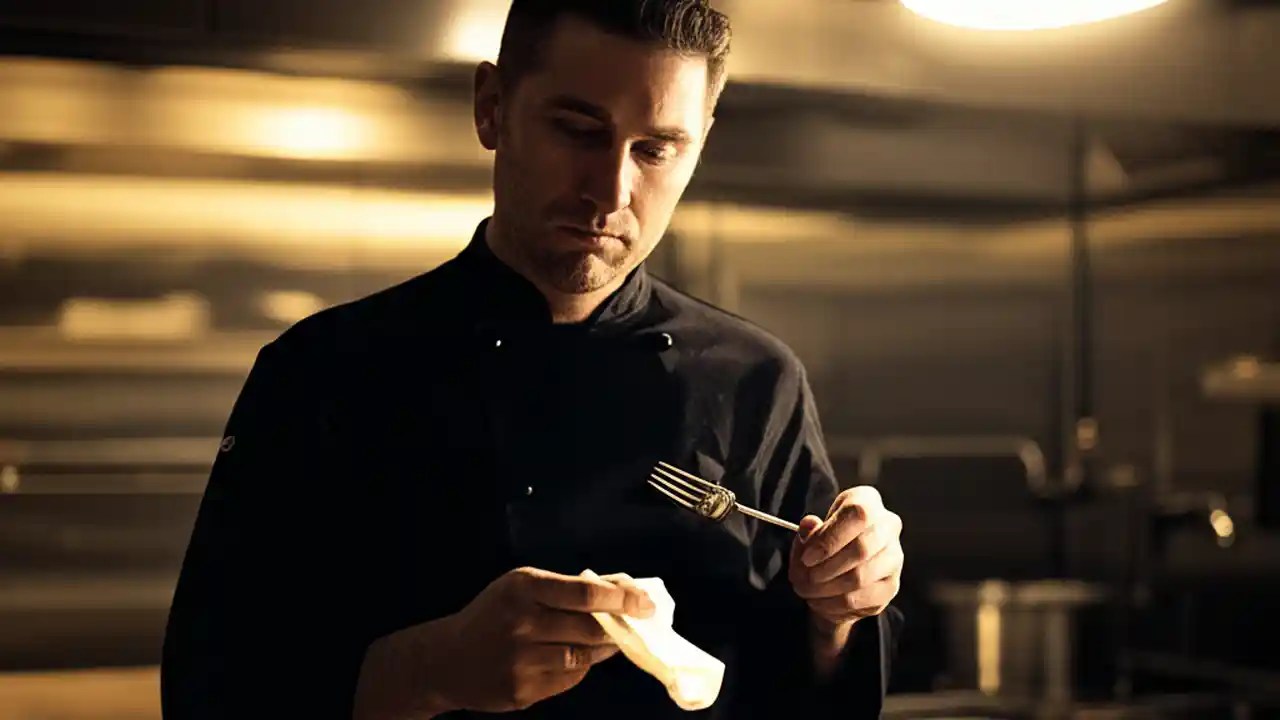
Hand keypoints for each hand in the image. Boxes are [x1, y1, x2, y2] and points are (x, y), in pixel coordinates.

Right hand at [419, 567, 654, 714]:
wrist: (445, 659)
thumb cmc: (492, 615)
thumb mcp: (519, 587)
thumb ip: (564, 589)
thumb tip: (620, 590)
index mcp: (524, 588)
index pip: (585, 593)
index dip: (621, 599)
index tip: (646, 603)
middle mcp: (522, 623)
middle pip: (590, 628)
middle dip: (619, 626)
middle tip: (638, 623)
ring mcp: (521, 660)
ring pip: (583, 657)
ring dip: (601, 649)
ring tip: (604, 640)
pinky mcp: (522, 690)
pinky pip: (568, 679)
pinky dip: (577, 669)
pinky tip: (569, 659)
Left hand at [789, 486, 902, 631]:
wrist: (838, 570)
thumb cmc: (825, 543)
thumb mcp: (811, 532)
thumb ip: (807, 530)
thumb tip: (808, 526)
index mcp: (867, 501)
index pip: (858, 515)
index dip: (830, 539)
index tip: (807, 557)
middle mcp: (888, 525)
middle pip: (862, 549)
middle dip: (826, 568)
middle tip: (804, 579)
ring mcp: (894, 556)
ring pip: (860, 577)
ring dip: (826, 588)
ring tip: (806, 590)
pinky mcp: (890, 585)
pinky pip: (860, 599)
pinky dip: (833, 603)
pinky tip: (818, 600)